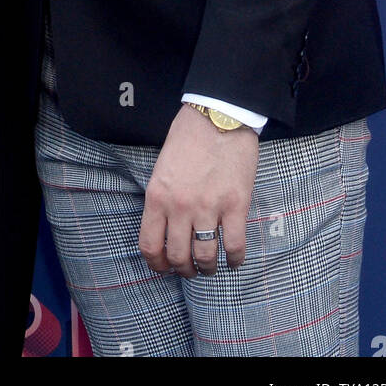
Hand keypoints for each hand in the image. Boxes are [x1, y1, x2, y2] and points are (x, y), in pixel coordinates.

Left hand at [139, 104, 257, 277]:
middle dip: (184, 270)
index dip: (157, 265)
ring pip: (205, 256)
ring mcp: (208, 207)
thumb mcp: (162, 167)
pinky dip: (234, 259)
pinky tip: (233, 259)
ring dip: (208, 268)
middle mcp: (179, 207)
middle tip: (190, 269)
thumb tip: (166, 228)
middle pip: (178, 257)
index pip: (150, 245)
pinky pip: (234, 246)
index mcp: (157, 196)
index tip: (164, 268)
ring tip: (211, 266)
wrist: (218, 115)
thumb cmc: (188, 137)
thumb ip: (162, 198)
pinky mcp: (235, 205)